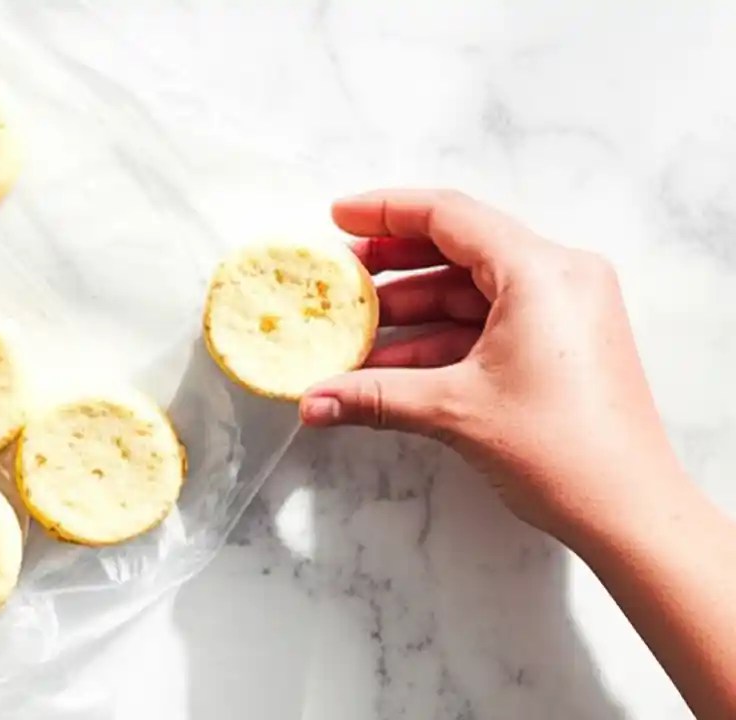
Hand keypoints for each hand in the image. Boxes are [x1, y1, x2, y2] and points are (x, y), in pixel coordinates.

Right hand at [300, 189, 686, 541]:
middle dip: (394, 262)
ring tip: (356, 326)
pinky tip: (393, 361)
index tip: (339, 214)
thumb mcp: (454, 411)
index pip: (450, 216)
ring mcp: (567, 309)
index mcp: (541, 273)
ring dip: (413, 307)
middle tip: (341, 273)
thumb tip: (313, 401)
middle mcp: (561, 277)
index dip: (386, 211)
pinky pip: (491, 319)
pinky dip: (443, 334)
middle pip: (461, 246)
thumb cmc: (564, 452)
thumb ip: (373, 397)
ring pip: (472, 288)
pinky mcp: (564, 341)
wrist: (630, 512)